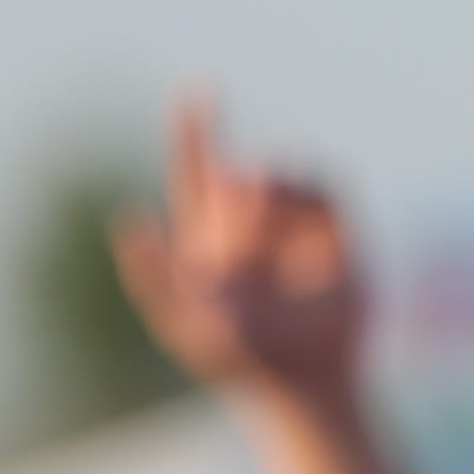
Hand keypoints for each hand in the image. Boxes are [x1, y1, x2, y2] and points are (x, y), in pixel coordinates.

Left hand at [113, 97, 368, 409]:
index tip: (202, 92)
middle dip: (240, 190)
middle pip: (242, 171)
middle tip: (242, 229)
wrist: (307, 381)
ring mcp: (298, 226)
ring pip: (285, 168)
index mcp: (211, 233)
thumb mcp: (185, 326)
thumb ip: (151, 278)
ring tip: (268, 226)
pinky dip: (315, 193)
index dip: (198, 129)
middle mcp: (255, 223)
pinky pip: (330, 183)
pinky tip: (310, 226)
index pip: (199, 168)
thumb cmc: (241, 362)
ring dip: (275, 188)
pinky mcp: (341, 234)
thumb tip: (132, 217)